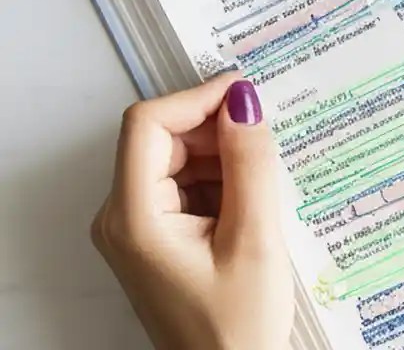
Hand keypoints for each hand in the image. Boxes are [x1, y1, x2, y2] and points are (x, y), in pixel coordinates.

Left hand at [91, 75, 292, 349]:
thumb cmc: (237, 327)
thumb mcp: (255, 239)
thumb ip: (250, 164)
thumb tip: (246, 102)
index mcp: (134, 218)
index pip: (148, 125)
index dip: (197, 98)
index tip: (246, 92)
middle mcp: (122, 217)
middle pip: (161, 139)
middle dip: (215, 130)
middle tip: (267, 139)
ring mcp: (136, 227)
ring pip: (176, 159)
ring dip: (222, 156)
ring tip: (265, 183)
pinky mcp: (156, 236)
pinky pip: (184, 185)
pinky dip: (220, 180)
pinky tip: (252, 202)